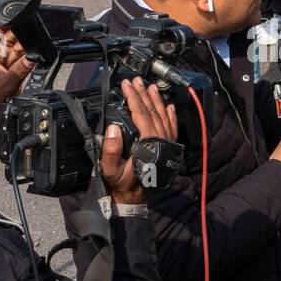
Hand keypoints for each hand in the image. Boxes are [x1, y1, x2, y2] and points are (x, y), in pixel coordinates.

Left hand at [0, 28, 32, 134]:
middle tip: (32, 37)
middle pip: (11, 36)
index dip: (5, 21)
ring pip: (19, 47)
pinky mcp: (13, 69)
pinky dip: (30, 57)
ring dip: (27, 47)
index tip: (18, 18)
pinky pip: (24, 58)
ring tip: (35, 49)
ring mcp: (6, 62)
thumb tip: (33, 57)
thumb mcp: (6, 83)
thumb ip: (21, 69)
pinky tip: (35, 58)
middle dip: (22, 35)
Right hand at [100, 78, 177, 204]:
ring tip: (150, 87)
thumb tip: (113, 128)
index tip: (127, 85)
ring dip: (157, 100)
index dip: (134, 97)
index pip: (142, 114)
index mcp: (148, 145)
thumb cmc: (121, 184)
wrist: (135, 199)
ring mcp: (168, 145)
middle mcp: (161, 143)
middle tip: (136, 80)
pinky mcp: (169, 149)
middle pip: (154, 112)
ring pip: (164, 117)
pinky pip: (172, 128)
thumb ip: (110, 150)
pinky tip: (168, 106)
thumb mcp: (109, 170)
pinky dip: (170, 116)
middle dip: (144, 94)